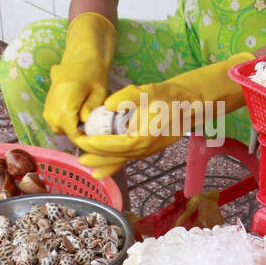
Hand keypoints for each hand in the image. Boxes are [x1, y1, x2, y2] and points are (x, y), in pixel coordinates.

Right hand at [43, 13, 116, 136]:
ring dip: (69, 127)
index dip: (81, 137)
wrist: (81, 54)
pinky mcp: (47, 101)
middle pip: (61, 128)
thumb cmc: (94, 71)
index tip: (92, 139)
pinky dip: (64, 121)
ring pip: (55, 125)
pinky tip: (77, 113)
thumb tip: (85, 126)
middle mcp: (53, 100)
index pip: (70, 127)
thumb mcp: (100, 91)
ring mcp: (48, 101)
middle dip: (76, 132)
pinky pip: (53, 119)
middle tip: (91, 127)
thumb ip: (92, 109)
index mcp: (67, 96)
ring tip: (84, 119)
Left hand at [72, 53, 252, 178]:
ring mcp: (145, 152)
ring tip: (84, 162)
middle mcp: (143, 149)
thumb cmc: (169, 97)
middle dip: (94, 154)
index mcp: (143, 137)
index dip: (95, 144)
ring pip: (119, 161)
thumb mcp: (149, 91)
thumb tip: (108, 104)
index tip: (81, 138)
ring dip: (101, 162)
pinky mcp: (145, 150)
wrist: (188, 104)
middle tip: (77, 151)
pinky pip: (126, 161)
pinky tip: (99, 172)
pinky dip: (111, 167)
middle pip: (114, 156)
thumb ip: (128, 98)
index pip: (114, 145)